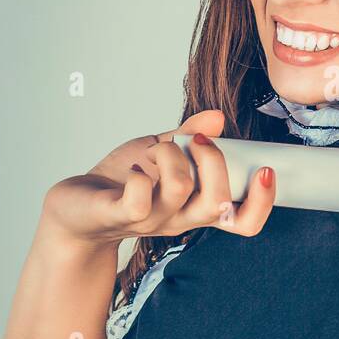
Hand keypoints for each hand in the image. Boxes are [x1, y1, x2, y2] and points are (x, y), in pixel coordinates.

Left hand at [38, 109, 275, 249]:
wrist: (73, 208)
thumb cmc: (119, 182)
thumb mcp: (160, 151)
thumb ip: (189, 135)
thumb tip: (217, 117)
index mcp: (196, 206)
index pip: (244, 222)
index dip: (263, 202)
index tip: (264, 170)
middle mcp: (179, 218)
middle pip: (217, 204)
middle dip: (214, 161)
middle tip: (197, 141)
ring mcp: (149, 220)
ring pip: (180, 190)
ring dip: (170, 155)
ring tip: (156, 149)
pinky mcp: (117, 215)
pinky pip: (138, 201)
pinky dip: (138, 175)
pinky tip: (133, 168)